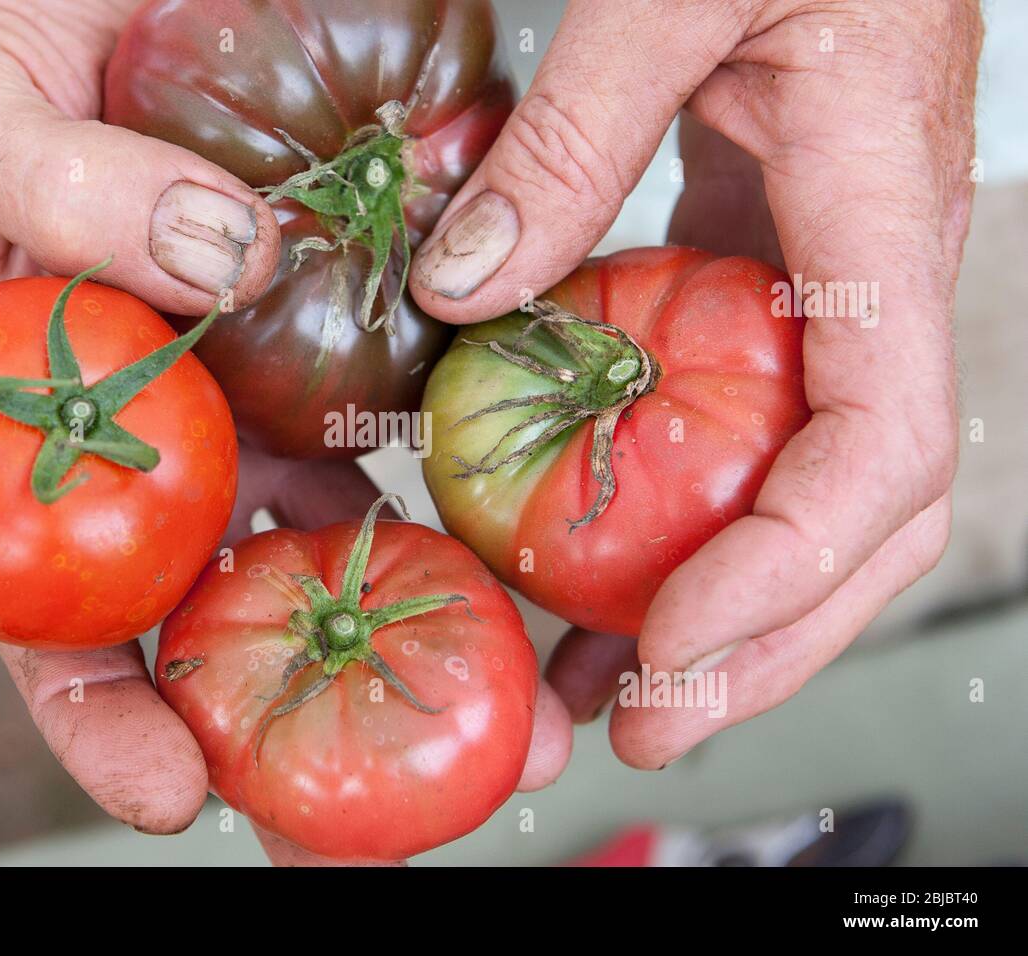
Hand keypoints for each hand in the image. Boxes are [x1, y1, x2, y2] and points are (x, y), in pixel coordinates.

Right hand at [0, 0, 570, 861]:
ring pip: (349, 544)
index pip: (52, 607)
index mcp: (47, 427)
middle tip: (390, 816)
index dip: (101, 713)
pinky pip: (433, 428)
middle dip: (300, 729)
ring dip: (427, 644)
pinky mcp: (374, 326)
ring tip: (515, 729)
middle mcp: (168, 429)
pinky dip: (482, 499)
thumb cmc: (28, 21)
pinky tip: (537, 565)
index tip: (172, 790)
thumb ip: (50, 194)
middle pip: (224, 617)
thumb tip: (221, 270)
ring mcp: (275, 386)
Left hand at [409, 0, 977, 766]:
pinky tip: (584, 538)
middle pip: (860, 521)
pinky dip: (668, 498)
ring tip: (601, 682)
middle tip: (641, 725)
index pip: (882, 447)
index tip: (674, 644)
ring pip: (799, 489)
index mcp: (882, 220)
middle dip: (763, 643)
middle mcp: (870, 284)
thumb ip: (573, 136)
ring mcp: (821, 291)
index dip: (788, 573)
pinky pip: (734, 418)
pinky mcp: (761, 273)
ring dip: (711, 599)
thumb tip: (463, 287)